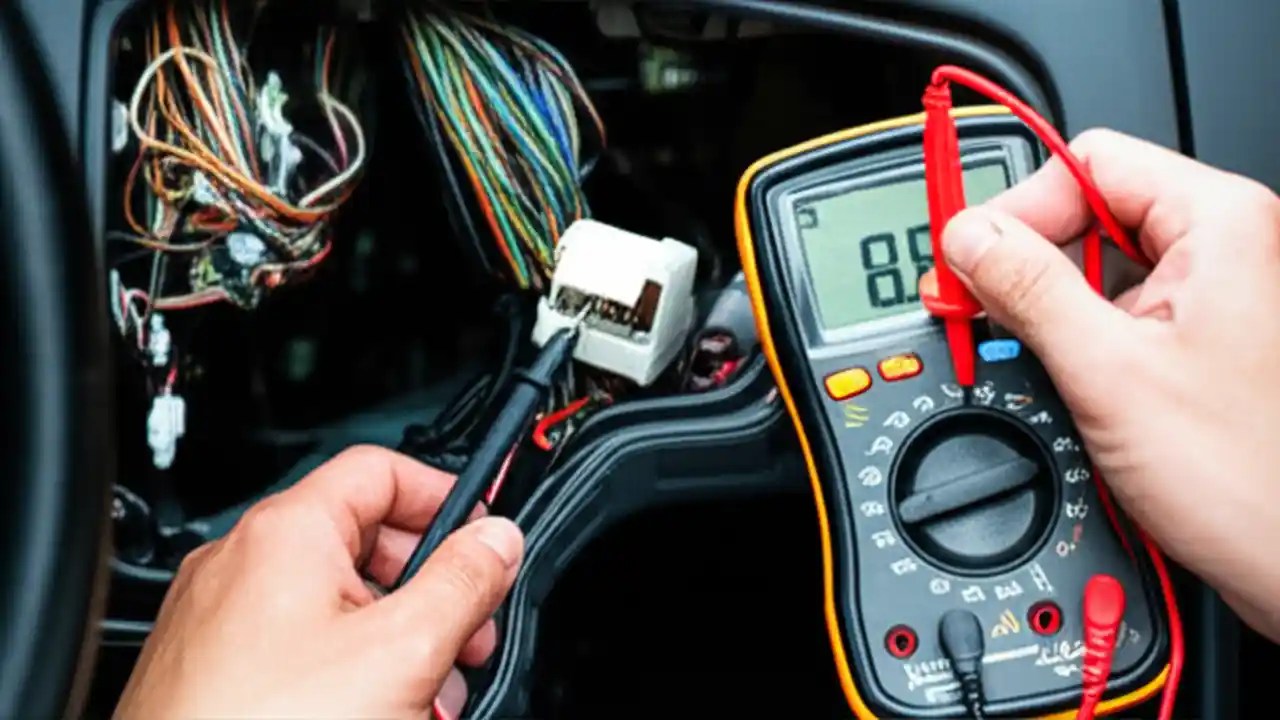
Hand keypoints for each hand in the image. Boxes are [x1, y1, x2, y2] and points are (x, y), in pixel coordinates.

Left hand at [114, 445, 524, 718]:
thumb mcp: (403, 652)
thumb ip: (463, 583)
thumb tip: (496, 541)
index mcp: (285, 534)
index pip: (381, 470)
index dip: (444, 499)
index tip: (485, 541)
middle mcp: (241, 564)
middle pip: (364, 541)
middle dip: (431, 587)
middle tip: (469, 633)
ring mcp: (220, 621)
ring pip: (336, 603)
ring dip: (398, 638)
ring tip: (429, 695)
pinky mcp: (212, 674)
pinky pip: (299, 647)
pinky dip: (350, 669)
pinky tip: (379, 712)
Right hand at [940, 129, 1279, 639]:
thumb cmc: (1247, 477)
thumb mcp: (1109, 372)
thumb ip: (1028, 290)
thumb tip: (970, 238)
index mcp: (1219, 223)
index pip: (1088, 164)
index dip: (1016, 209)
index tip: (965, 258)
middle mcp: (1223, 247)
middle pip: (1088, 209)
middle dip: (1024, 257)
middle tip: (973, 301)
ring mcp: (1212, 295)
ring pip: (1097, 262)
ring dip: (1044, 298)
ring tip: (1015, 342)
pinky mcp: (1196, 338)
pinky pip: (1115, 306)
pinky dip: (1072, 330)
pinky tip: (1054, 366)